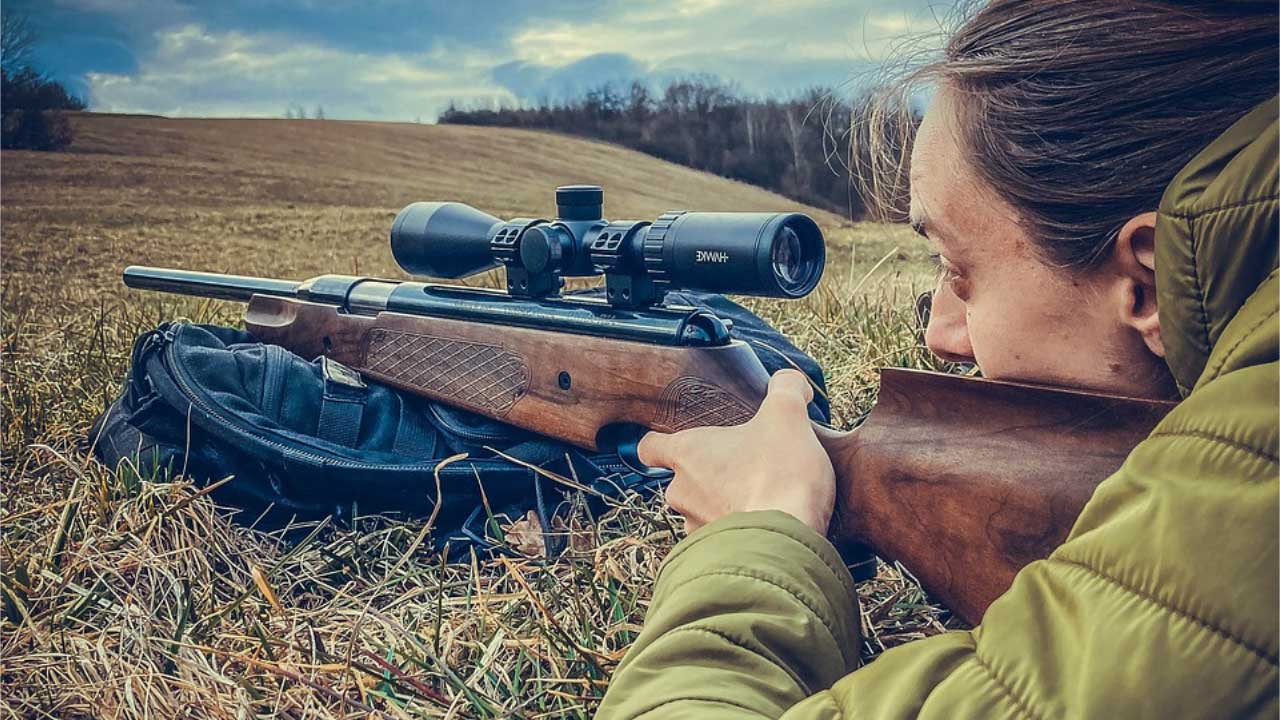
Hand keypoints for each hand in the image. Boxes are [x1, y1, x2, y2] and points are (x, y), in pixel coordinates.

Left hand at [637, 369, 835, 533]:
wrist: (786, 541)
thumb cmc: (778, 474)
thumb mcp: (788, 417)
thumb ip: (786, 389)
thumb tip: (790, 382)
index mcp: (688, 454)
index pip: (650, 447)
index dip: (659, 443)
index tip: (671, 442)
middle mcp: (681, 493)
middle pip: (679, 482)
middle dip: (706, 479)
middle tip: (740, 472)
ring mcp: (696, 528)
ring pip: (699, 515)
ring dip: (721, 510)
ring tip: (757, 503)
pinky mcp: (716, 558)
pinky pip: (720, 546)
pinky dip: (738, 537)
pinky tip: (764, 531)